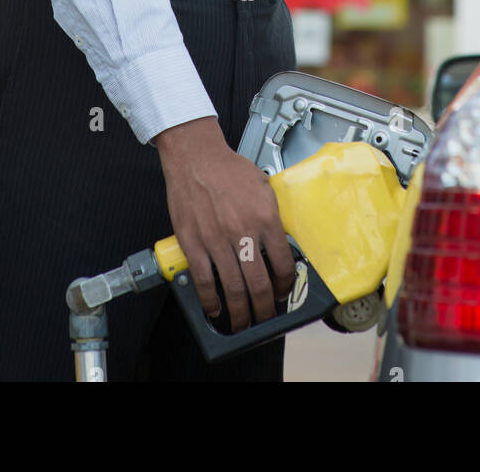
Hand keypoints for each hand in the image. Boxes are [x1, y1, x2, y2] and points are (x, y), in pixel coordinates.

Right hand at [153, 116, 295, 331]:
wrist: (196, 157)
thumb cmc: (228, 168)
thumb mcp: (263, 187)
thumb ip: (272, 216)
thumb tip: (279, 243)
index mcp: (265, 218)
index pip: (283, 263)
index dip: (286, 285)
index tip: (284, 291)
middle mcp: (243, 232)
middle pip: (260, 284)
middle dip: (266, 308)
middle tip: (266, 317)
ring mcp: (217, 240)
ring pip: (233, 288)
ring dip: (241, 312)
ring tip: (243, 323)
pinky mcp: (194, 243)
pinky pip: (204, 280)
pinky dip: (210, 300)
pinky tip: (215, 309)